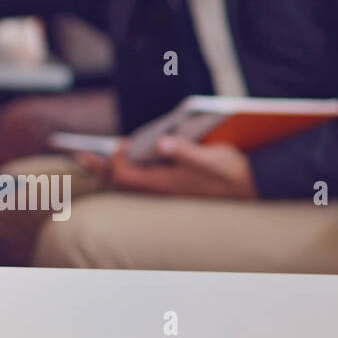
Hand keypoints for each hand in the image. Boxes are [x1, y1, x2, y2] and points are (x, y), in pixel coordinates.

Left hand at [74, 135, 258, 197]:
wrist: (255, 190)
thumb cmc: (233, 174)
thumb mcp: (212, 159)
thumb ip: (186, 151)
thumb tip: (163, 143)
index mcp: (166, 185)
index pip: (125, 175)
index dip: (115, 160)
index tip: (118, 145)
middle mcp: (161, 192)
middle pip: (121, 183)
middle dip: (101, 169)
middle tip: (82, 156)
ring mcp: (166, 194)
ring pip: (129, 186)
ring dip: (112, 172)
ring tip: (97, 160)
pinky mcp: (172, 192)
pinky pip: (140, 186)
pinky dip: (127, 175)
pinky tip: (129, 163)